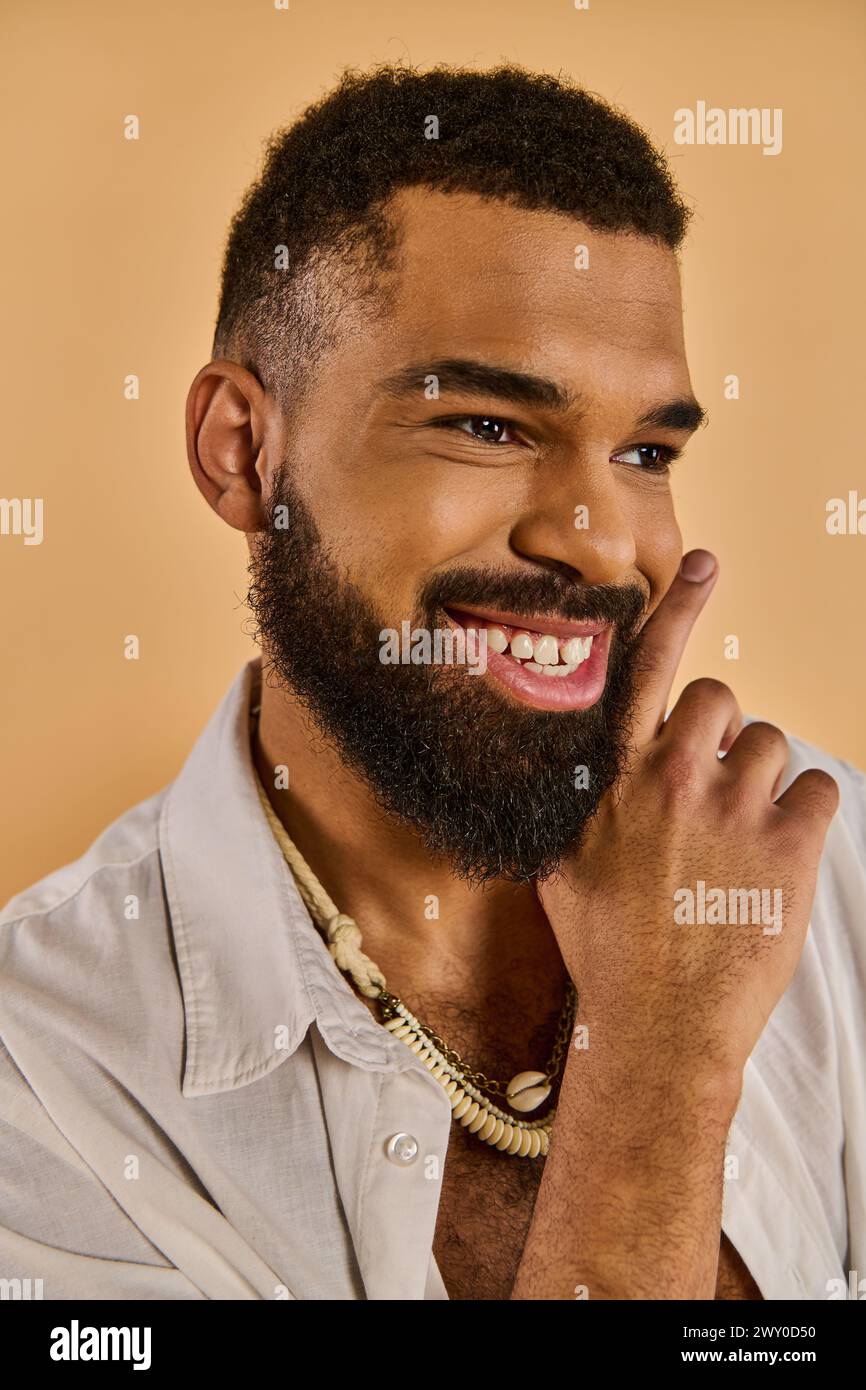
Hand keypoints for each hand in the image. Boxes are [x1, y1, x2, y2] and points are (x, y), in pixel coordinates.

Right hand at [539, 550, 838, 1089]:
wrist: (659, 1027)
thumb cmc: (605, 948)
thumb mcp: (556, 867)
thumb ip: (570, 804)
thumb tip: (576, 769)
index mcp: (614, 776)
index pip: (647, 669)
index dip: (677, 607)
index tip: (705, 562)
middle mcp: (672, 776)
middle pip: (722, 700)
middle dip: (722, 736)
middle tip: (714, 793)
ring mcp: (734, 807)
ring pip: (771, 742)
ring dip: (762, 779)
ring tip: (741, 838)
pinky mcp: (790, 843)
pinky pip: (815, 784)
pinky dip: (804, 810)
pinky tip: (776, 854)